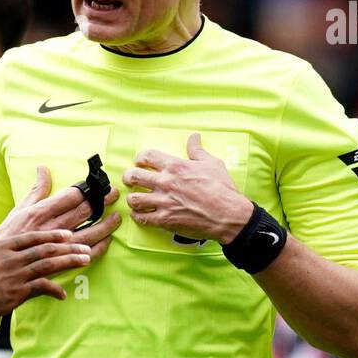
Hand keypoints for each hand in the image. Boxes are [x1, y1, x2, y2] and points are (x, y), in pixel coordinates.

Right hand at [0, 165, 121, 259]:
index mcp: (39, 212)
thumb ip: (35, 191)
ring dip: (105, 227)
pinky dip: (97, 250)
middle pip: (84, 212)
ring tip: (116, 220)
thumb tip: (43, 169)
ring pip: (87, 236)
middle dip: (103, 202)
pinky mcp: (57, 263)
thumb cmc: (4, 238)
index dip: (90, 189)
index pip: (71, 196)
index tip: (101, 185)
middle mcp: (49, 229)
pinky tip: (104, 244)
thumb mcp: (18, 210)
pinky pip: (82, 258)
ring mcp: (54, 247)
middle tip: (115, 195)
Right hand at [0, 228, 91, 321]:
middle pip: (46, 248)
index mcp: (1, 246)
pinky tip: (63, 294)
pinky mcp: (16, 292)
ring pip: (49, 264)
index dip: (51, 234)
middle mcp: (12, 257)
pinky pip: (41, 288)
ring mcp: (16, 274)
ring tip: (85, 260)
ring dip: (69, 261)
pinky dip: (54, 290)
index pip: (32, 237)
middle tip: (84, 246)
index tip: (65, 233)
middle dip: (68, 246)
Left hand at [122, 132, 251, 242]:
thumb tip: (194, 137)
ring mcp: (163, 202)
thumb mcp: (212, 163)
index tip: (140, 162)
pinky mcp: (164, 220)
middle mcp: (165, 182)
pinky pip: (141, 218)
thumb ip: (197, 150)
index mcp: (175, 166)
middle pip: (133, 176)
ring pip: (134, 199)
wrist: (228, 215)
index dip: (140, 158)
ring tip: (136, 198)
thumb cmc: (222, 189)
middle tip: (130, 179)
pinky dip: (138, 216)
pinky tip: (141, 214)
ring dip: (132, 198)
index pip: (147, 156)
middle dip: (128, 177)